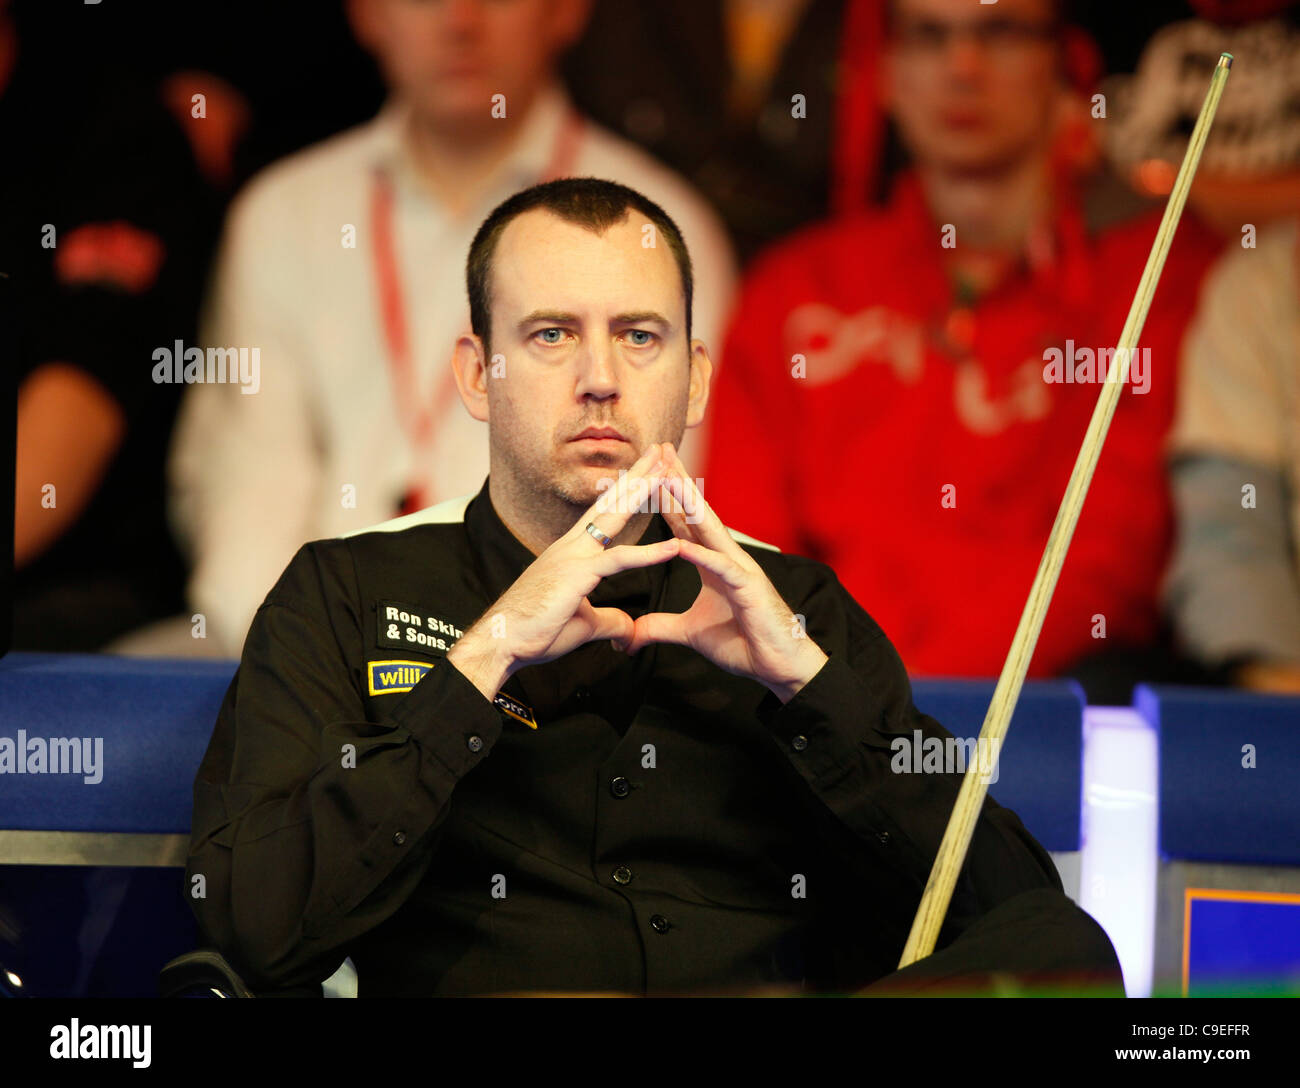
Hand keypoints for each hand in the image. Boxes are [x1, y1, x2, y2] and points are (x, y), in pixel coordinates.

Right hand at [446, 443, 680, 699]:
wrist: (500, 643)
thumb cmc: (534, 632)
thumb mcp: (583, 625)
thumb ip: (609, 621)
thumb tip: (628, 628)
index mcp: (572, 552)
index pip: (605, 513)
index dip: (627, 492)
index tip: (647, 473)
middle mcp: (572, 546)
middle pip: (611, 502)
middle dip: (638, 475)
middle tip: (661, 450)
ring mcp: (573, 556)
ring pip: (615, 516)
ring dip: (644, 491)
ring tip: (669, 470)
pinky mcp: (576, 575)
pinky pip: (619, 561)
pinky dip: (649, 555)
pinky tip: (675, 547)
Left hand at [617, 443, 828, 703]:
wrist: (778, 665)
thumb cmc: (743, 643)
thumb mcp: (690, 634)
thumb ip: (659, 627)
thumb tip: (629, 634)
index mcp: (712, 562)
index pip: (684, 522)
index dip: (665, 498)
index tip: (644, 473)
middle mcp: (726, 557)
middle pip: (697, 512)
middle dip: (677, 481)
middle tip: (658, 450)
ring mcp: (739, 569)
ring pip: (710, 529)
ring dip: (689, 502)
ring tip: (669, 478)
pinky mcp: (748, 588)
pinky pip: (721, 568)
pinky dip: (701, 555)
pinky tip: (680, 543)